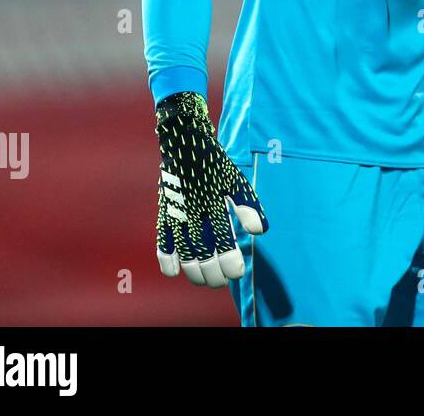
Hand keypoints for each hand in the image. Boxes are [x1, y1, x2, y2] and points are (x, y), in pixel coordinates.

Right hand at [154, 92, 267, 287]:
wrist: (184, 140)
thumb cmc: (215, 163)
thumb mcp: (235, 180)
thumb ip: (248, 205)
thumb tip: (260, 232)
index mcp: (214, 201)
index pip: (222, 239)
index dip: (229, 259)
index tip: (238, 274)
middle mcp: (194, 209)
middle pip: (202, 250)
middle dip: (213, 270)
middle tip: (223, 282)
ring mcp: (176, 211)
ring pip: (183, 249)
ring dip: (193, 269)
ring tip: (204, 281)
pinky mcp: (164, 211)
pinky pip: (163, 238)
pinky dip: (166, 257)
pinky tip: (174, 273)